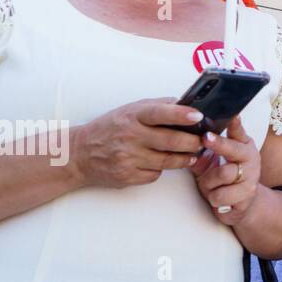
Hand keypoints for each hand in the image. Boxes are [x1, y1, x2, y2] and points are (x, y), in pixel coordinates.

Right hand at [70, 97, 203, 187]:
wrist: (79, 154)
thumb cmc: (111, 128)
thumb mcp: (130, 110)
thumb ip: (158, 106)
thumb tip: (187, 104)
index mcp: (132, 116)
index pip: (160, 113)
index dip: (181, 114)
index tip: (199, 116)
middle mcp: (130, 136)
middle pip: (171, 141)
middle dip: (193, 142)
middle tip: (202, 141)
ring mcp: (128, 158)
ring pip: (168, 161)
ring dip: (185, 158)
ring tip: (192, 153)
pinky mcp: (127, 176)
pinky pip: (155, 175)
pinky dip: (163, 170)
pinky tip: (163, 163)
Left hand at [194, 116, 260, 226]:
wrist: (243, 203)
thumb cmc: (226, 178)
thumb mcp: (214, 162)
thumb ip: (204, 153)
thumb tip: (192, 146)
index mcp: (243, 146)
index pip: (238, 132)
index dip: (234, 124)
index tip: (231, 116)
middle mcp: (251, 159)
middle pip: (232, 149)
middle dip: (218, 144)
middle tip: (206, 138)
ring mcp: (251, 177)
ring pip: (223, 174)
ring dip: (209, 182)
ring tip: (210, 186)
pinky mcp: (247, 196)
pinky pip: (220, 196)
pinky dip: (214, 198)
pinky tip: (218, 199)